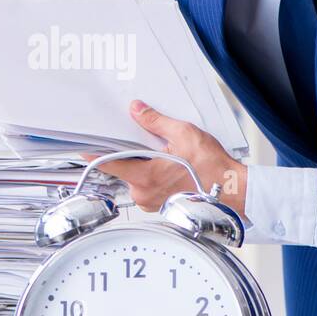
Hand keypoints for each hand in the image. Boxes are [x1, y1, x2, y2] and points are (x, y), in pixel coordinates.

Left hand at [83, 99, 247, 215]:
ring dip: (142, 164)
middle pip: (123, 169)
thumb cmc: (212, 168)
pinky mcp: (160, 204)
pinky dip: (152, 174)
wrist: (231, 190)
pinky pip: (147, 185)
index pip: (108, 163)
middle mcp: (144, 193)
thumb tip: (138, 111)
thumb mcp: (182, 134)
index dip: (94, 152)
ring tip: (163, 154)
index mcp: (144, 176)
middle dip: (129, 153)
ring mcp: (151, 201)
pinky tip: (167, 165)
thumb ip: (155, 121)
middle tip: (142, 142)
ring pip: (135, 177)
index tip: (84, 144)